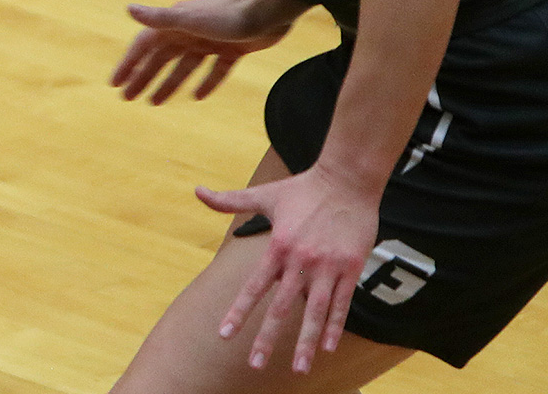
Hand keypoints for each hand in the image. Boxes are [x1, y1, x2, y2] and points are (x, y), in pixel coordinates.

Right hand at [110, 0, 293, 103]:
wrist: (271, 8)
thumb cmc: (229, 14)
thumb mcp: (190, 19)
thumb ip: (160, 17)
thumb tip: (128, 9)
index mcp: (176, 24)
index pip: (144, 46)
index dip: (129, 64)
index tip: (115, 83)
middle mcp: (190, 31)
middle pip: (161, 59)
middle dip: (143, 78)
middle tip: (127, 99)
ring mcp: (211, 41)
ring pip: (184, 66)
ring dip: (168, 83)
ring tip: (154, 103)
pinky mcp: (232, 48)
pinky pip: (214, 69)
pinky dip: (206, 82)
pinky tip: (199, 97)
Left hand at [196, 164, 380, 373]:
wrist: (347, 179)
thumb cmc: (303, 188)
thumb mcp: (265, 194)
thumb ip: (230, 199)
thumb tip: (197, 191)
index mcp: (278, 247)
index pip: (254, 287)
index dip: (238, 312)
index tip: (224, 334)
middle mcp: (302, 261)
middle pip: (282, 308)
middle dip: (267, 337)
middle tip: (255, 364)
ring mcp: (328, 267)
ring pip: (314, 313)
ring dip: (305, 343)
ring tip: (299, 368)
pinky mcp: (351, 268)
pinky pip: (341, 304)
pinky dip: (333, 326)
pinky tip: (327, 347)